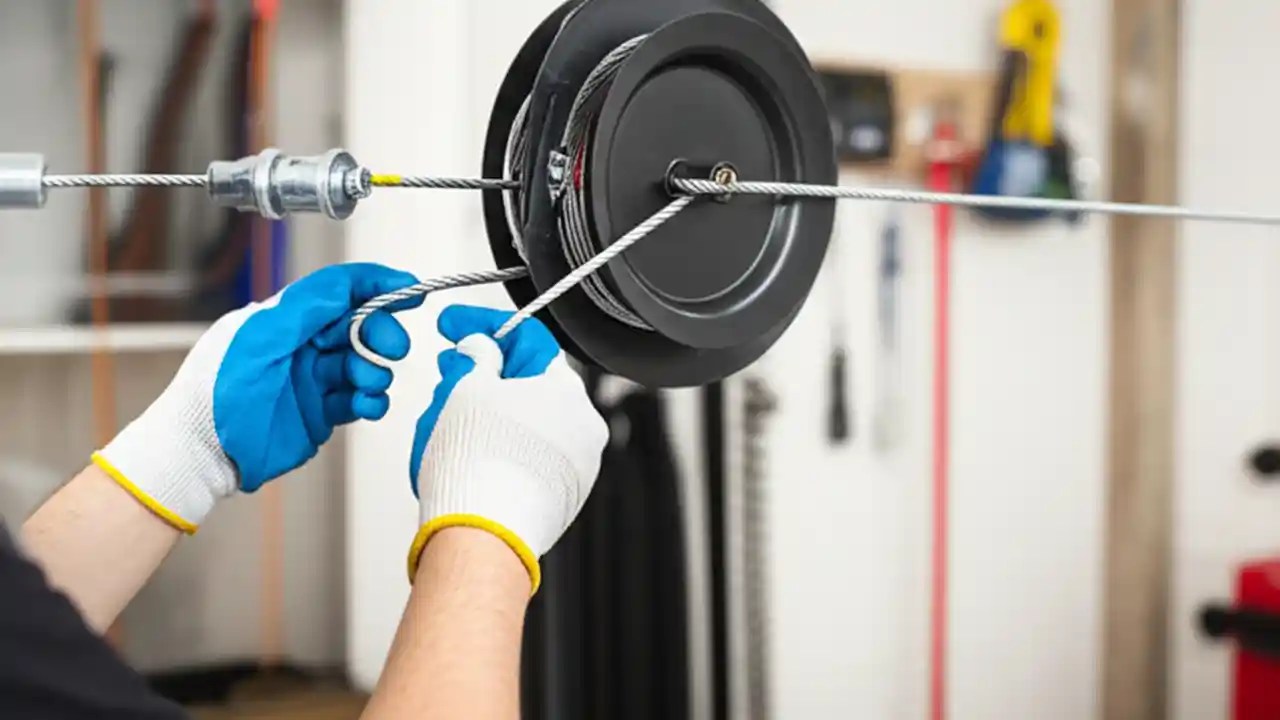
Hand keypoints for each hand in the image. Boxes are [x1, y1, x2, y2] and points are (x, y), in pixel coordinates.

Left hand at [93, 263, 422, 532]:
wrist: (204, 453)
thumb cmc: (214, 394)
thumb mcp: (258, 339)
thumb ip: (304, 310)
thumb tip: (344, 286)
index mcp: (286, 319)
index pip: (339, 289)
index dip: (376, 284)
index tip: (408, 288)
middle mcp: (303, 346)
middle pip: (360, 326)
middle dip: (381, 332)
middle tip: (392, 347)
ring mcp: (314, 380)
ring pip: (365, 363)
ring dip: (376, 370)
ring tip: (368, 384)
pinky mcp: (322, 413)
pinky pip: (360, 400)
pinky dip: (372, 401)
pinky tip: (368, 405)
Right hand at [407, 305, 608, 592]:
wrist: (483, 539)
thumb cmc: (476, 467)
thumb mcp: (463, 389)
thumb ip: (475, 359)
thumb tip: (480, 350)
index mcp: (564, 388)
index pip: (525, 337)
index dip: (483, 325)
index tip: (454, 326)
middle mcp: (582, 424)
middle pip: (528, 381)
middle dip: (485, 373)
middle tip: (448, 372)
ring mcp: (578, 463)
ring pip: (529, 421)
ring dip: (492, 413)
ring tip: (450, 422)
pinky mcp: (564, 496)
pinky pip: (531, 458)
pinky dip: (504, 448)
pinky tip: (472, 457)